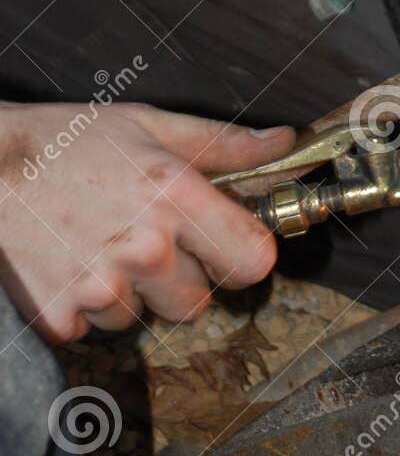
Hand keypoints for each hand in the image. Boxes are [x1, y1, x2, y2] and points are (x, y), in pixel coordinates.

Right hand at [0, 104, 294, 343]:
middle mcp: (144, 247)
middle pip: (198, 301)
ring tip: (93, 244)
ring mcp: (100, 287)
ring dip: (128, 293)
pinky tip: (65, 264)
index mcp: (174, 196)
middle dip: (177, 277)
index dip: (243, 254)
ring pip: (144, 318)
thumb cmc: (63, 142)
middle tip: (140, 237)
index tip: (225, 245)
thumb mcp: (146, 126)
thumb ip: (222, 145)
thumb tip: (283, 143)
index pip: (253, 261)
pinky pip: (95, 329)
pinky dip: (83, 306)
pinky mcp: (60, 318)